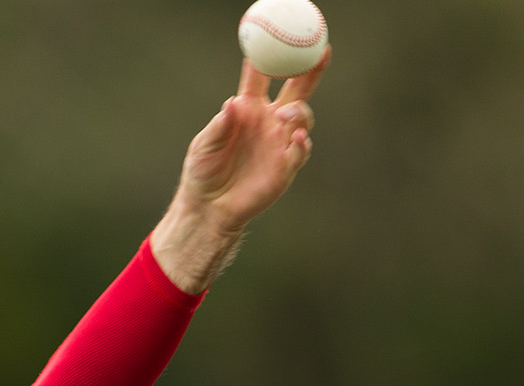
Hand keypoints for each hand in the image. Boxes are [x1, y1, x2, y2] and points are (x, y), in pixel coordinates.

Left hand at [151, 48, 330, 292]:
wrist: (209, 207)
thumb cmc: (203, 171)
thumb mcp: (204, 145)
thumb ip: (219, 126)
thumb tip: (232, 106)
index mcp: (247, 109)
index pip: (261, 78)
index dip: (267, 60)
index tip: (273, 41)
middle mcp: (268, 120)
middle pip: (295, 89)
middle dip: (309, 69)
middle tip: (321, 51)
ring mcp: (279, 141)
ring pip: (302, 116)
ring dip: (298, 111)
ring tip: (285, 115)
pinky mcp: (286, 165)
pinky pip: (301, 149)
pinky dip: (301, 141)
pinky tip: (296, 136)